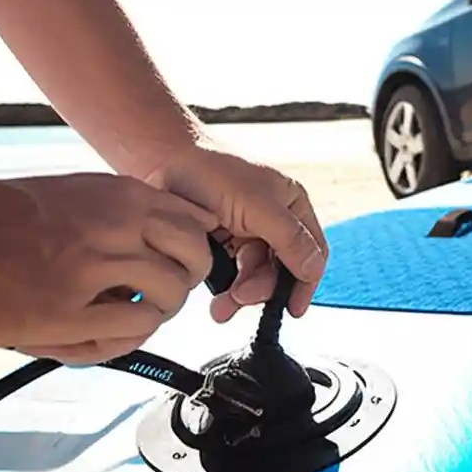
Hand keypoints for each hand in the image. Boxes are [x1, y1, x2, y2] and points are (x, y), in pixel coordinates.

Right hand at [0, 173, 216, 363]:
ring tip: (123, 313)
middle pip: (198, 257)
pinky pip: (132, 330)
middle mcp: (113, 224)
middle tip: (157, 293)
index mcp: (114, 193)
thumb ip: (116, 214)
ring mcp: (90, 268)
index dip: (191, 248)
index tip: (173, 262)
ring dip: (157, 311)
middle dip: (187, 281)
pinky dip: (127, 337)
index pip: (195, 219)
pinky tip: (98, 331)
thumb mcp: (68, 195)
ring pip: (171, 296)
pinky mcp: (62, 311)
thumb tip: (160, 244)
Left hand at [144, 141, 327, 321]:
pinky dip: (224, 287)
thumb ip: (289, 238)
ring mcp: (247, 233)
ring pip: (255, 276)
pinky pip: (231, 275)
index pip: (312, 251)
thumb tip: (312, 270)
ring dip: (240, 294)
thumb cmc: (208, 171)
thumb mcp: (256, 204)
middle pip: (281, 270)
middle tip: (240, 299)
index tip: (292, 309)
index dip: (305, 282)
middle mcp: (274, 220)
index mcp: (291, 205)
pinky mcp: (222, 244)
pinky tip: (213, 293)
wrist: (159, 162)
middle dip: (262, 289)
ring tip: (221, 306)